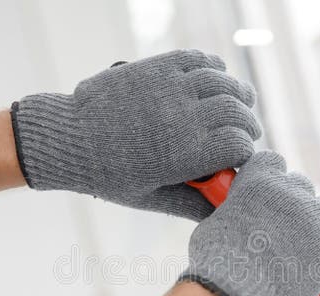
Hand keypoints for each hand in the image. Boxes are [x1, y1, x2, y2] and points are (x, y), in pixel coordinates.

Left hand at [11, 49, 260, 220]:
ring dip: (239, 94)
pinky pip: (201, 60)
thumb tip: (220, 212)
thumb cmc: (109, 175)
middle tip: (245, 132)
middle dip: (248, 124)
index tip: (239, 156)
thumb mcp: (151, 198)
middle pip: (238, 112)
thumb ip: (190, 204)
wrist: (71, 139)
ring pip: (225, 82)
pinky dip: (216, 68)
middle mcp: (184, 118)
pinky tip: (216, 78)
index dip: (245, 151)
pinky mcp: (159, 69)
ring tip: (239, 103)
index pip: (239, 145)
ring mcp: (172, 89)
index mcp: (185, 154)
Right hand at [180, 151, 319, 295]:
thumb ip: (237, 207)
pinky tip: (312, 261)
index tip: (264, 197)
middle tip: (278, 230)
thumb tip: (242, 211)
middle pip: (301, 185)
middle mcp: (293, 191)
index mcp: (260, 179)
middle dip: (290, 204)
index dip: (268, 180)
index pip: (273, 162)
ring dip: (311, 225)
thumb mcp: (216, 221)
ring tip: (293, 252)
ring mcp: (318, 217)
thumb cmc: (218, 265)